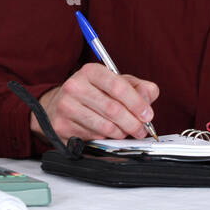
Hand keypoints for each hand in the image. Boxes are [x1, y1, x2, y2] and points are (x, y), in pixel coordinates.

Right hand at [30, 63, 159, 141]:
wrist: (59, 104)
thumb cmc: (94, 93)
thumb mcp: (117, 83)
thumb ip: (138, 87)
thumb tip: (149, 96)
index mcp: (91, 71)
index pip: (118, 86)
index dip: (136, 103)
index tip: (148, 115)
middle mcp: (75, 86)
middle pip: (112, 109)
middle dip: (133, 123)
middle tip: (142, 129)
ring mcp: (66, 106)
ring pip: (104, 126)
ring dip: (121, 133)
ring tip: (128, 132)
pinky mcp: (62, 126)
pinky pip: (93, 137)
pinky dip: (106, 138)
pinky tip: (108, 133)